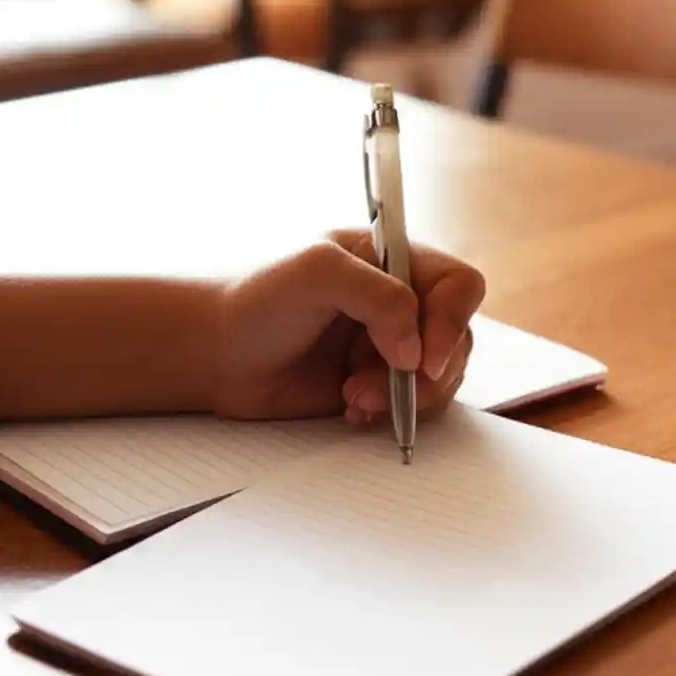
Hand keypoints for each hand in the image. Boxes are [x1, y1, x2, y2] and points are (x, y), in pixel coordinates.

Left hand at [211, 229, 484, 421]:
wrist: (216, 353)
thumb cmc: (256, 299)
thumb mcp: (315, 273)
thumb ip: (378, 297)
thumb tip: (417, 351)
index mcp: (395, 260)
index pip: (459, 285)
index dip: (452, 322)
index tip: (424, 358)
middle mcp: (403, 301)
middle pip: (457, 340)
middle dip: (421, 373)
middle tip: (370, 384)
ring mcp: (393, 345)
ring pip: (441, 380)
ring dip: (402, 397)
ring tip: (353, 396)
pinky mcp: (379, 384)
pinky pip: (414, 408)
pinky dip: (390, 414)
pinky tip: (351, 408)